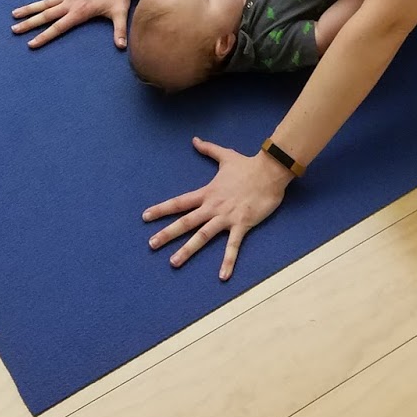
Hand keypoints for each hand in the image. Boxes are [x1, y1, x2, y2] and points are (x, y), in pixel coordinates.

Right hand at [12, 0, 131, 48]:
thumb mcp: (120, 15)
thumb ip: (120, 31)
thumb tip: (123, 47)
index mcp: (78, 12)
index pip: (57, 28)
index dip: (44, 36)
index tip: (30, 43)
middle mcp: (70, 3)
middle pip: (46, 15)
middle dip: (29, 24)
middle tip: (14, 29)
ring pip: (45, 2)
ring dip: (30, 7)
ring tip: (15, 13)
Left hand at [143, 138, 290, 279]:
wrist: (270, 171)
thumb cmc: (248, 165)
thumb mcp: (225, 156)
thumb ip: (208, 149)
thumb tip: (195, 140)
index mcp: (207, 193)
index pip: (179, 202)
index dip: (162, 209)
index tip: (146, 217)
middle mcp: (212, 206)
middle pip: (186, 221)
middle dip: (167, 233)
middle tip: (151, 245)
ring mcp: (226, 217)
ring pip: (203, 236)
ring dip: (188, 250)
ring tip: (174, 262)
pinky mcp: (242, 224)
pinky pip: (233, 246)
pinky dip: (227, 261)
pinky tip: (222, 276)